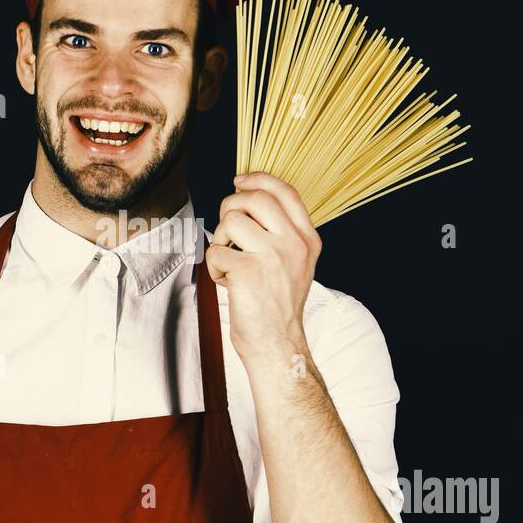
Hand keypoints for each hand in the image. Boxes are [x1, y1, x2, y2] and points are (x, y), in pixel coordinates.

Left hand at [207, 171, 321, 365]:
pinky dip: (215, 268)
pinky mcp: (248, 271)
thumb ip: (282, 232)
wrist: (277, 343)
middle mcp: (294, 244)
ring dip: (221, 240)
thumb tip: (249, 199)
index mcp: (307, 239)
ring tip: (230, 262)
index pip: (286, 192)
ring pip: (231, 221)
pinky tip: (228, 282)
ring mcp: (272, 256)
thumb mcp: (296, 263)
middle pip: (254, 198)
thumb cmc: (279, 305)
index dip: (259, 179)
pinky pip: (216, 251)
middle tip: (227, 228)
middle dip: (230, 206)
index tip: (239, 181)